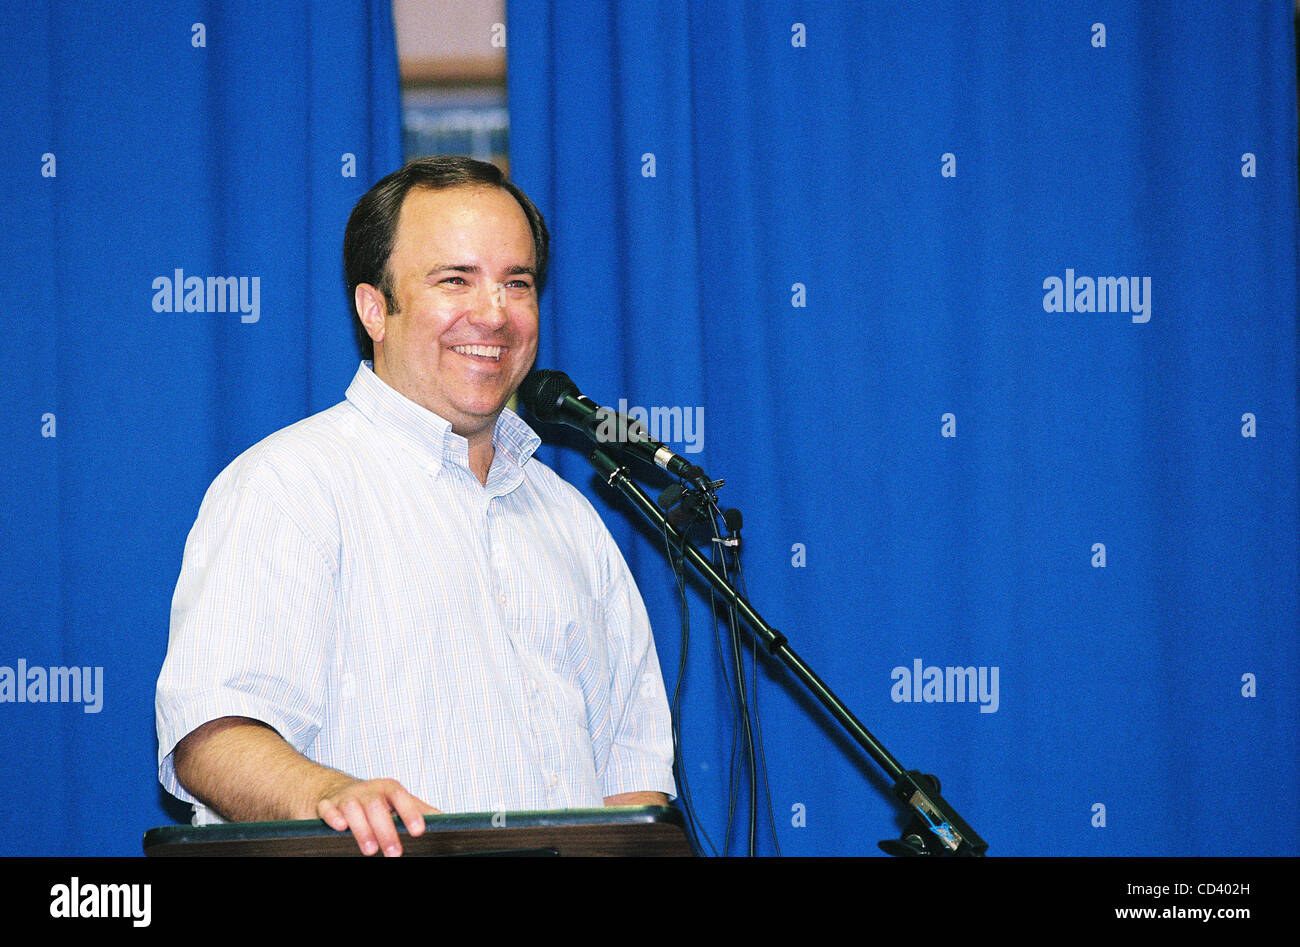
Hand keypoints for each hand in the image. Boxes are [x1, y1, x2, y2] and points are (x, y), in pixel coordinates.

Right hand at [316, 777, 439, 856]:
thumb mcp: (398, 801)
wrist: (338, 790)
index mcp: (388, 789)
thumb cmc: (375, 800)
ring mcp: (346, 797)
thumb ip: (419, 809)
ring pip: (353, 807)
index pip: (401, 797)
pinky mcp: (326, 805)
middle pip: (376, 806)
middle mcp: (367, 791)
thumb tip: (446, 821)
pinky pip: (328, 807)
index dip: (410, 812)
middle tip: (395, 853)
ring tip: (370, 850)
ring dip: (362, 828)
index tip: (418, 831)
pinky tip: (340, 827)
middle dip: (386, 830)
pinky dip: (332, 816)